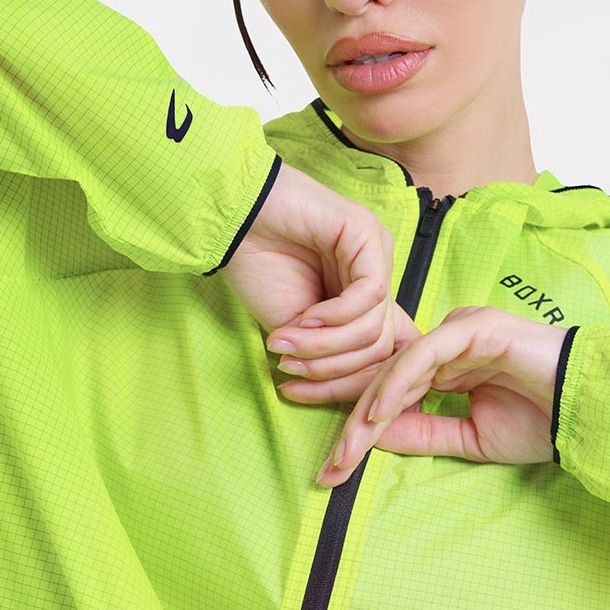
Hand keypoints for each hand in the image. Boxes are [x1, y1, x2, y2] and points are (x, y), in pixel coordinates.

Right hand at [221, 160, 416, 402]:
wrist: (231, 218)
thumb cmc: (257, 267)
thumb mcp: (295, 328)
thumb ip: (324, 352)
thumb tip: (351, 389)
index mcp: (361, 298)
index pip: (379, 355)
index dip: (342, 384)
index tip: (296, 392)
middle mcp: (377, 275)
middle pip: (379, 347)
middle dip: (332, 370)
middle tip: (290, 368)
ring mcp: (378, 253)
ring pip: (374, 327)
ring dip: (326, 345)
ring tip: (287, 344)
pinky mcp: (369, 234)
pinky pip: (370, 293)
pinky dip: (336, 317)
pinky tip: (304, 317)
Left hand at [312, 306, 570, 485]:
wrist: (590, 410)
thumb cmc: (543, 422)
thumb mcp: (470, 437)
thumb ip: (422, 432)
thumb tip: (371, 438)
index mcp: (448, 366)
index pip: (391, 393)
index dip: (357, 426)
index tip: (331, 467)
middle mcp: (447, 343)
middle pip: (384, 379)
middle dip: (348, 419)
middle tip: (324, 463)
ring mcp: (458, 331)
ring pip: (397, 368)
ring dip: (366, 411)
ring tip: (344, 450)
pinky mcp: (473, 327)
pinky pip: (424, 355)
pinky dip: (398, 384)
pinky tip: (377, 414)